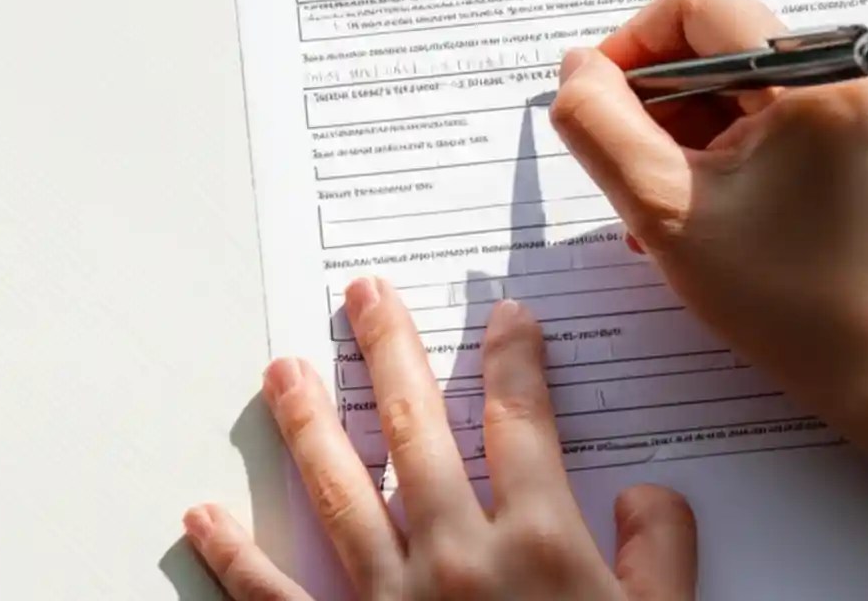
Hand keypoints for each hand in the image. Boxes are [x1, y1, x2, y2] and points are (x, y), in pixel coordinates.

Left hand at [183, 279, 696, 599]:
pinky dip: (235, 558)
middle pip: (419, 430)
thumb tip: (647, 496)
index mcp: (540, 542)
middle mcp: (458, 556)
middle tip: (365, 297)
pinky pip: (278, 599)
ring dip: (311, 422)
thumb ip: (664, 550)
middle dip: (393, 353)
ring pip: (341, 490)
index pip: (523, 420)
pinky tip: (203, 518)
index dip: (514, 360)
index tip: (505, 318)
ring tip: (285, 370)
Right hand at [551, 0, 867, 411]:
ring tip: (664, 206)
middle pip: (714, 39)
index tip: (601, 108)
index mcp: (810, 75)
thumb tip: (576, 70)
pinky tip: (698, 206)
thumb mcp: (665, 212)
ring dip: (682, 132)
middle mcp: (845, 68)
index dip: (632, 46)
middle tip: (633, 175)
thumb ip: (601, 128)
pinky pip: (762, 110)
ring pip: (732, 79)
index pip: (696, 3)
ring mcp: (853, 98)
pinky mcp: (849, 129)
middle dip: (657, 104)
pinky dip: (717, 148)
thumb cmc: (787, 301)